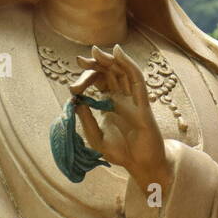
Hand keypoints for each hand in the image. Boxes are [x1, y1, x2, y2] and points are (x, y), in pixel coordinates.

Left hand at [68, 45, 169, 192]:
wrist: (141, 165)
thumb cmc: (121, 152)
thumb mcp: (96, 138)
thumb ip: (86, 121)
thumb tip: (75, 102)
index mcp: (111, 104)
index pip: (100, 82)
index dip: (88, 74)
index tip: (73, 73)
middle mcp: (123, 98)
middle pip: (110, 73)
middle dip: (96, 64)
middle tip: (80, 60)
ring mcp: (134, 99)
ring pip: (124, 72)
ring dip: (111, 60)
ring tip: (96, 52)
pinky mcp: (143, 104)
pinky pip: (137, 80)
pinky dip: (129, 65)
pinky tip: (119, 55)